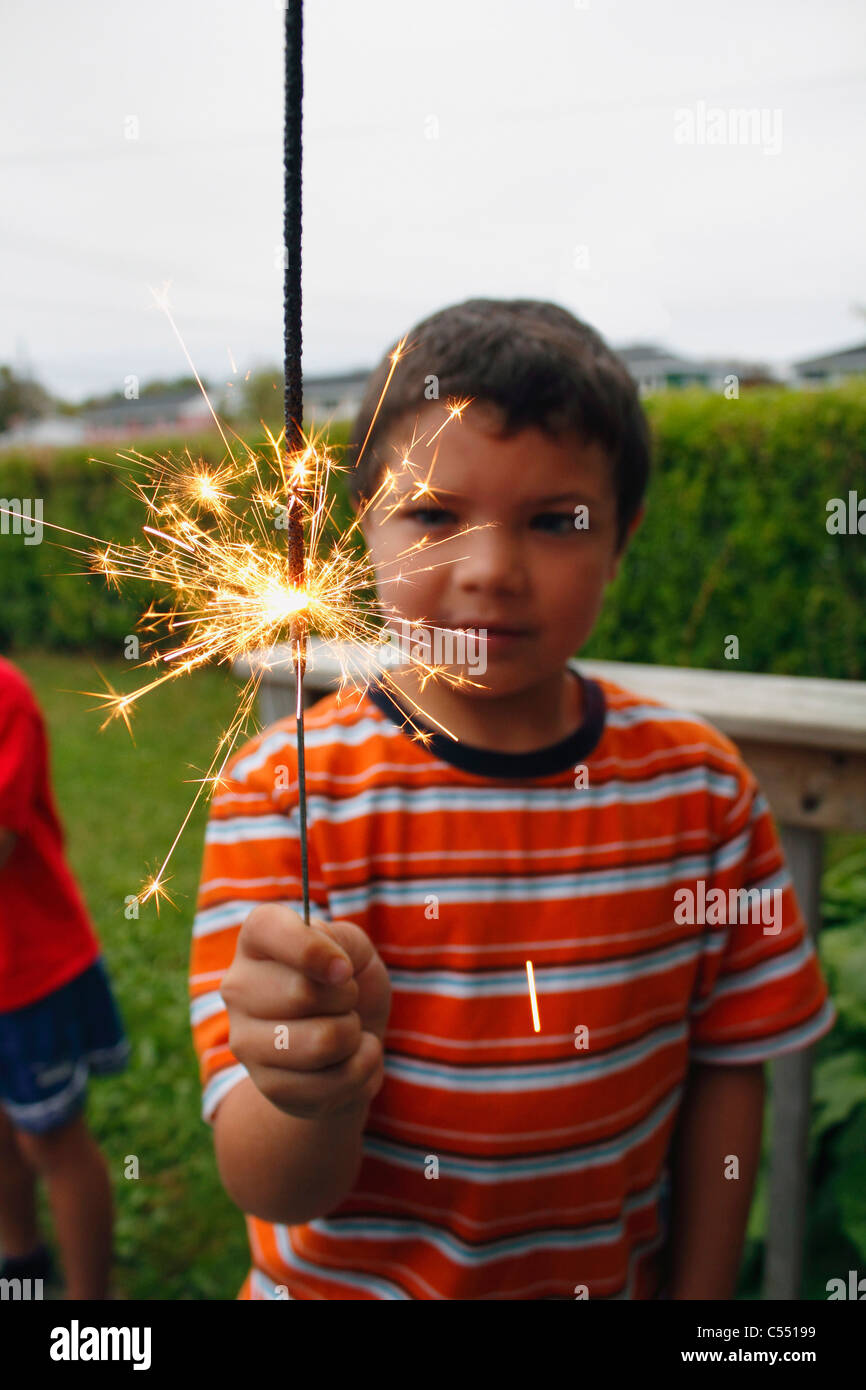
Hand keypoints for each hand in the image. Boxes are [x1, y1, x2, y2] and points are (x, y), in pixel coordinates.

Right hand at [220, 904, 391, 1120]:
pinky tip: (344, 1061)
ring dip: (354, 1035)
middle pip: (303, 993)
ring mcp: (245, 1041)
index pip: (268, 929)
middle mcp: (237, 987)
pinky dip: (360, 1069)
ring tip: (344, 1030)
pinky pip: (334, 1081)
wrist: (350, 1044)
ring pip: (322, 1041)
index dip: (313, 949)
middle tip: (344, 1000)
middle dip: (347, 997)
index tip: (344, 969)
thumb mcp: (353, 948)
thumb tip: (334, 968)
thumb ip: (342, 940)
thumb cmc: (347, 985)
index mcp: (256, 940)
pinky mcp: (267, 1085)